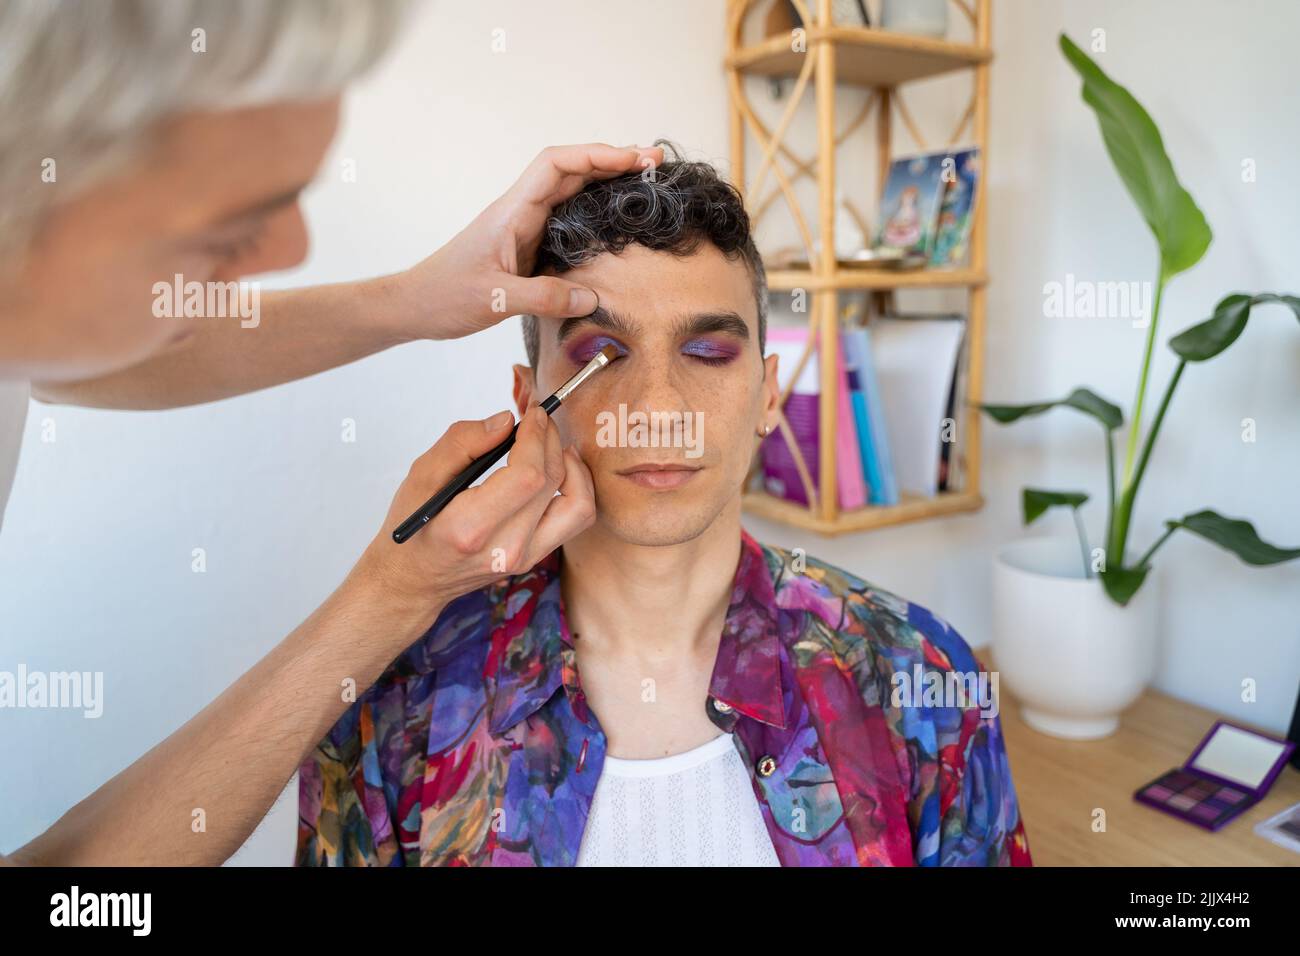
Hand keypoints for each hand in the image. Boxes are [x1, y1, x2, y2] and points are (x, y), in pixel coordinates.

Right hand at [351, 405, 595, 626]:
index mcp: (471, 527)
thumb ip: (463, 442)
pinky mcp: (536, 557)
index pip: (528, 477)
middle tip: (538, 420)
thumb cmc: (414, 524)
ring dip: (574, 466)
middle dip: (551, 440)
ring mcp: (526, 557)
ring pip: (579, 505)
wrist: (415, 578)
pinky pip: (575, 519)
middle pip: (553, 483)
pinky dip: (577, 488)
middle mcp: (506, 547)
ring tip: (553, 445)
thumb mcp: (422, 475)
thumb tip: (506, 421)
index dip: (537, 437)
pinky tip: (560, 469)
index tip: (532, 414)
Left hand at [395, 142, 663, 340]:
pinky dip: (594, 212)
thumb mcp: (493, 300)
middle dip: (613, 161)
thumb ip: (542, 298)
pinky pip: (567, 220)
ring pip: (571, 192)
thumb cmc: (443, 296)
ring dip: (606, 183)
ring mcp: (524, 228)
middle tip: (655, 164)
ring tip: (645, 183)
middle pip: (571, 170)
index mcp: (511, 212)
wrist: (414, 305)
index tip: (633, 159)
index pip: (556, 164)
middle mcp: (520, 212)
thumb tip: (591, 298)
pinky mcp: (526, 247)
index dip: (596, 155)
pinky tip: (615, 222)